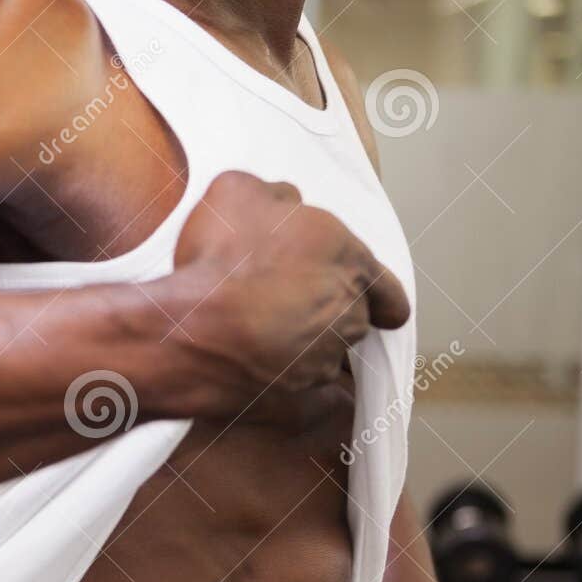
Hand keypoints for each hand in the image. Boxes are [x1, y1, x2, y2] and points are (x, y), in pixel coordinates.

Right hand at [157, 171, 409, 417]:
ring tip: (269, 336)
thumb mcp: (238, 191)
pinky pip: (304, 383)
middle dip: (333, 315)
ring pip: (329, 353)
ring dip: (310, 346)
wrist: (192, 328)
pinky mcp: (300, 391)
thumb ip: (275, 194)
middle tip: (295, 307)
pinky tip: (259, 363)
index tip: (381, 309)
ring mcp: (325, 356)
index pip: (388, 290)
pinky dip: (287, 375)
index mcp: (350, 259)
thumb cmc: (220, 257)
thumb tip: (287, 202)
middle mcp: (348, 312)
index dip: (384, 299)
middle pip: (356, 320)